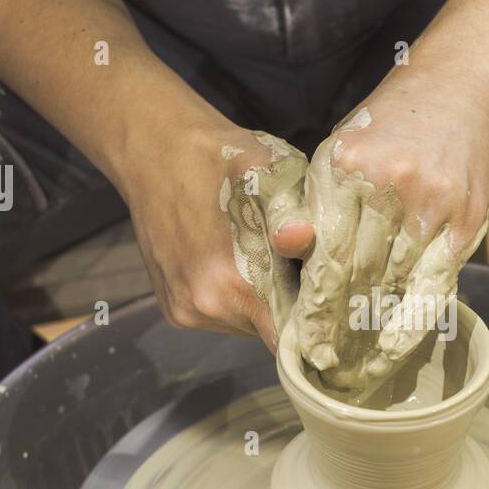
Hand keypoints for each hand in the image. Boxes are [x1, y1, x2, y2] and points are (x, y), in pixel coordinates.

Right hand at [120, 118, 312, 350]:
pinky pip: (220, 314)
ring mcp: (186, 311)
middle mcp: (207, 308)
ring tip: (263, 257)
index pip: (289, 338)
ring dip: (261, 300)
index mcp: (236, 285)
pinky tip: (231, 259)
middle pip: (270, 330)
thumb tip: (313, 244)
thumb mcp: (270, 175)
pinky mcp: (173, 308)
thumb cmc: (222, 158)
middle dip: (291, 305)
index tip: (333, 309)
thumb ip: (297, 215)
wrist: (155, 149)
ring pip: (246, 323)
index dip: (315, 327)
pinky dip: (235, 296)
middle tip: (300, 267)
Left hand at [292, 74, 488, 388]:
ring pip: (396, 284)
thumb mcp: (335, 155)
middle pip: (360, 276)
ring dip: (373, 331)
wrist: (452, 94)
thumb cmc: (383, 132)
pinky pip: (435, 284)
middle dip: (340, 326)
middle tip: (328, 365)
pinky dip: (412, 322)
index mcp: (343, 169)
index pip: (326, 254)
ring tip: (356, 368)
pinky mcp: (464, 219)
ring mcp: (431, 202)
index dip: (316, 306)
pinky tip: (393, 348)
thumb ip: (315, 210)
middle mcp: (388, 185)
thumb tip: (294, 274)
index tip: (306, 343)